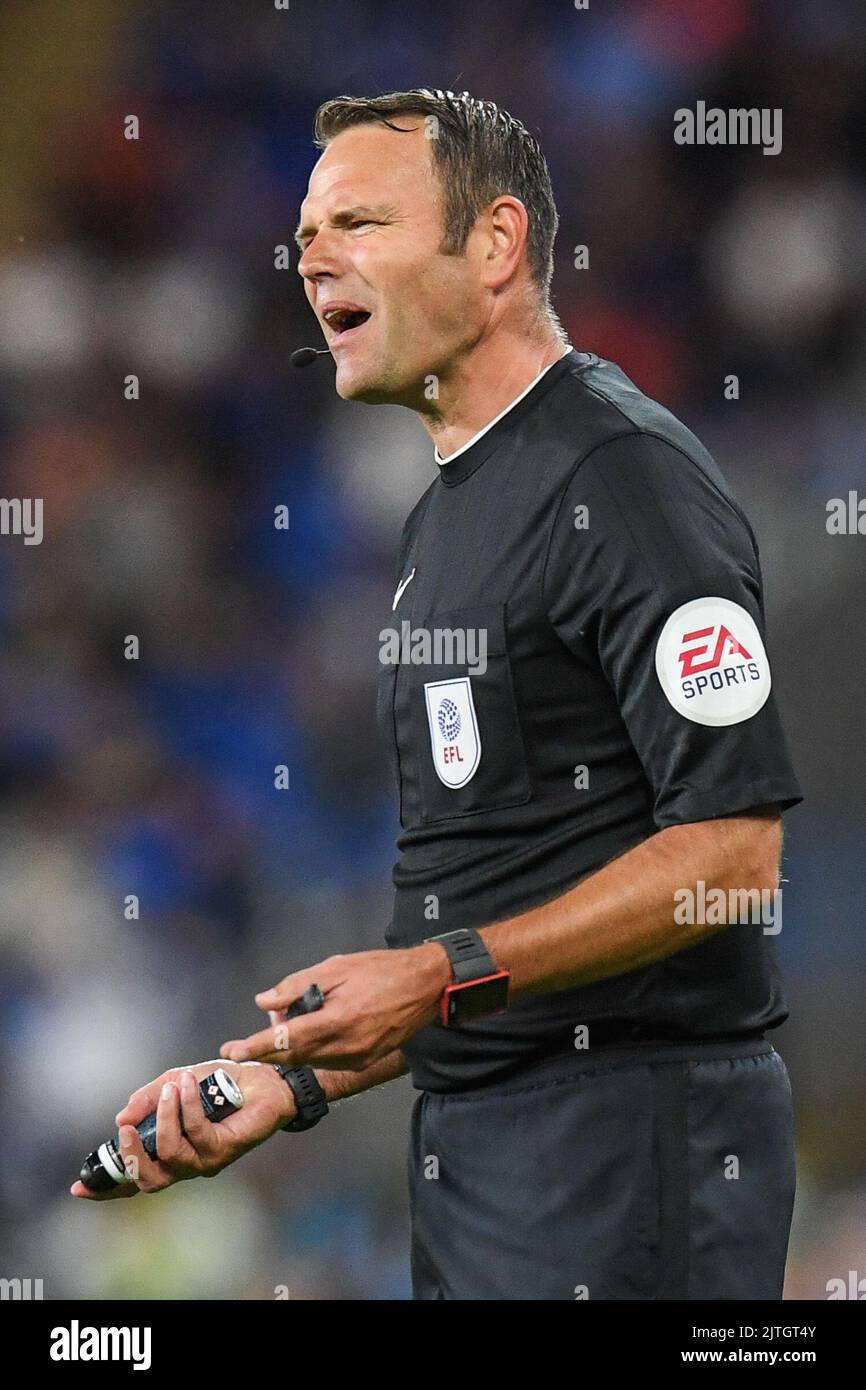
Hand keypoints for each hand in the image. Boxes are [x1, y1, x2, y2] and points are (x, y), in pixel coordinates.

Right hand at [69, 1059, 294, 1200]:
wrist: (266, 1079)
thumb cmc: (222, 1084)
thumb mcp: (177, 1081)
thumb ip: (150, 1098)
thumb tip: (121, 1117)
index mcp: (170, 1151)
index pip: (136, 1177)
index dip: (107, 1187)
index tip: (80, 1186)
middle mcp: (187, 1163)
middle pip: (149, 1182)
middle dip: (132, 1157)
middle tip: (127, 1130)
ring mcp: (206, 1161)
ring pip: (171, 1156)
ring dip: (165, 1119)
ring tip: (172, 1088)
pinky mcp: (226, 1150)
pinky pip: (196, 1134)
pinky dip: (187, 1106)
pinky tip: (188, 1084)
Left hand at [220, 945, 449, 1071]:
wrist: (425, 986)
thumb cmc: (381, 970)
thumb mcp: (337, 966)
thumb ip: (297, 985)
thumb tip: (264, 1002)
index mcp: (338, 1020)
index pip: (287, 1040)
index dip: (256, 1046)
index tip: (232, 1050)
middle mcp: (346, 1047)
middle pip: (294, 1056)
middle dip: (272, 1046)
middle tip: (265, 1027)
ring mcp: (357, 1059)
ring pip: (310, 1060)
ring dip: (293, 1047)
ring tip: (296, 1019)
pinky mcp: (364, 1063)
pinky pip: (328, 1061)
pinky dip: (313, 1049)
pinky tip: (316, 1029)